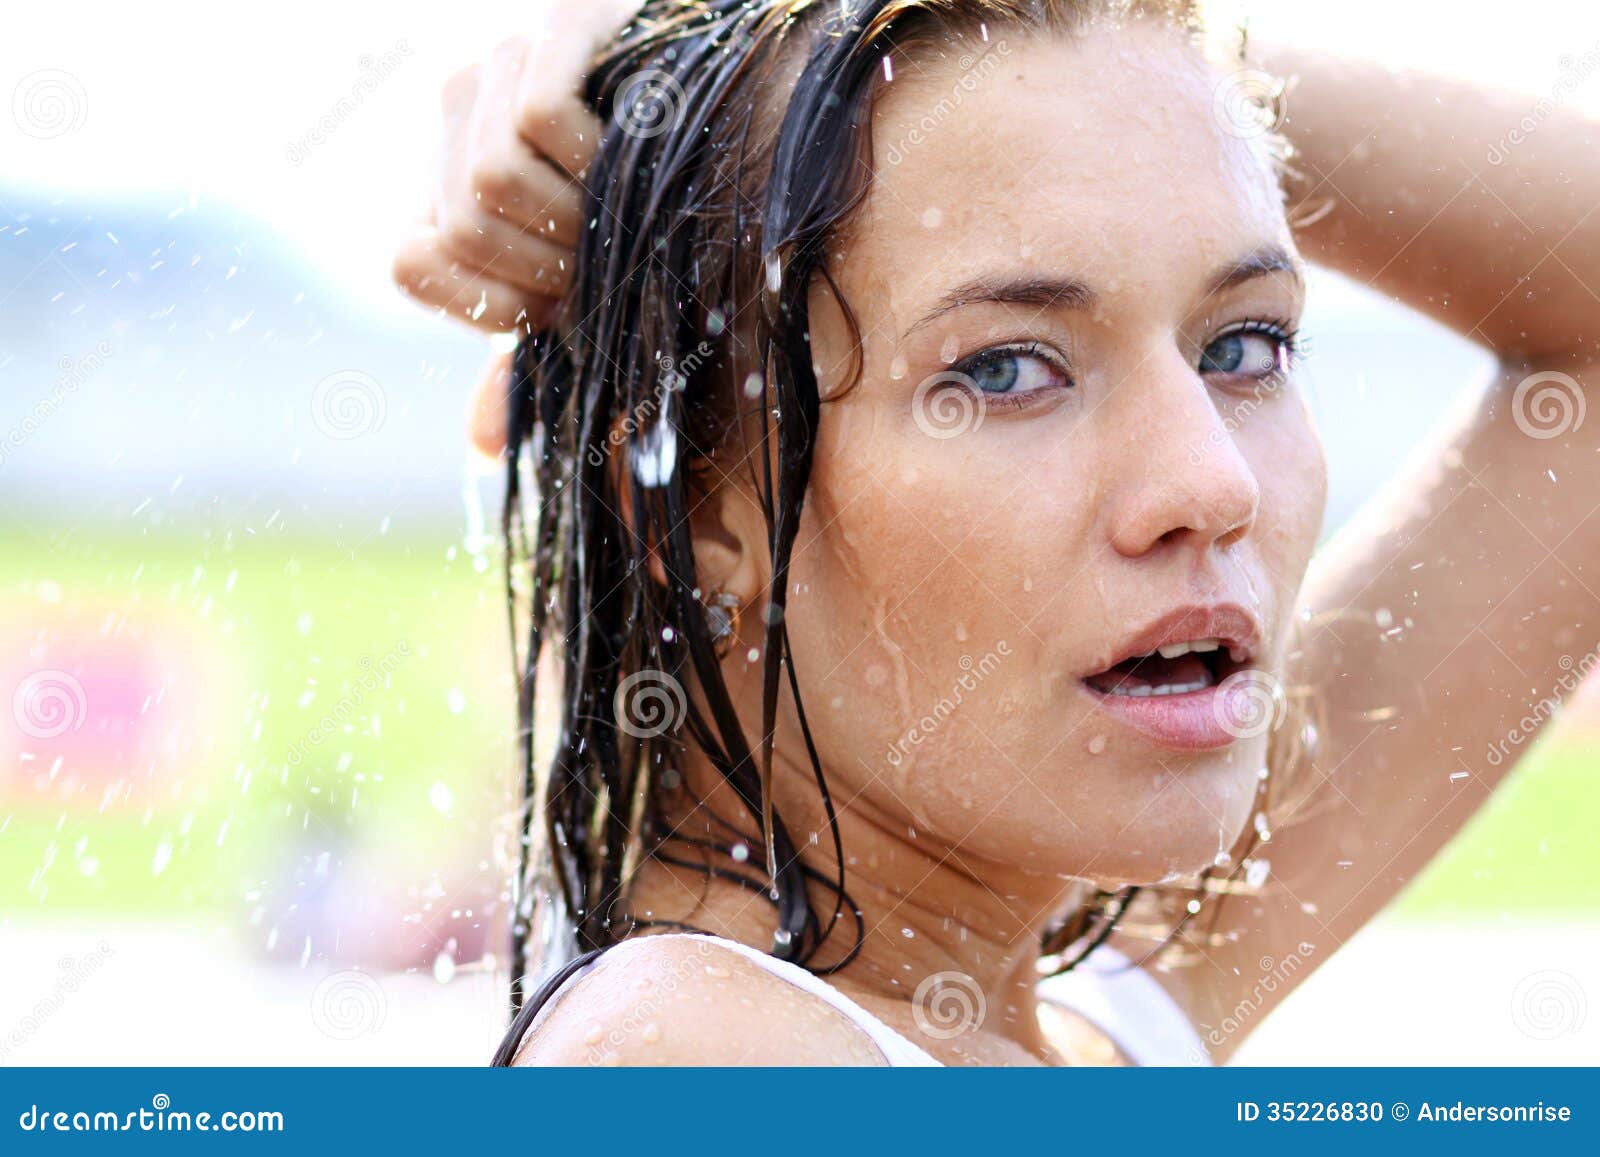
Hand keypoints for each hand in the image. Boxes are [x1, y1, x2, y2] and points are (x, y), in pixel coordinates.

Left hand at [395, 4, 636, 454]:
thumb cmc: (654, 227)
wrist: (739, 119)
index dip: (490, 302)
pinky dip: (594, 162)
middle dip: (547, 267)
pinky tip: (631, 159)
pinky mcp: (561, 21)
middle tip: (606, 260)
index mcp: (449, 185)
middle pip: (463, 224)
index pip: (412, 259)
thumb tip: (479, 441)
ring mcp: (502, 63)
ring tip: (620, 213)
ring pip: (493, 177)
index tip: (559, 308)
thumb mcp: (588, 305)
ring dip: (576, 220)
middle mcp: (459, 114)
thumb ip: (530, 364)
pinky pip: (543, 115)